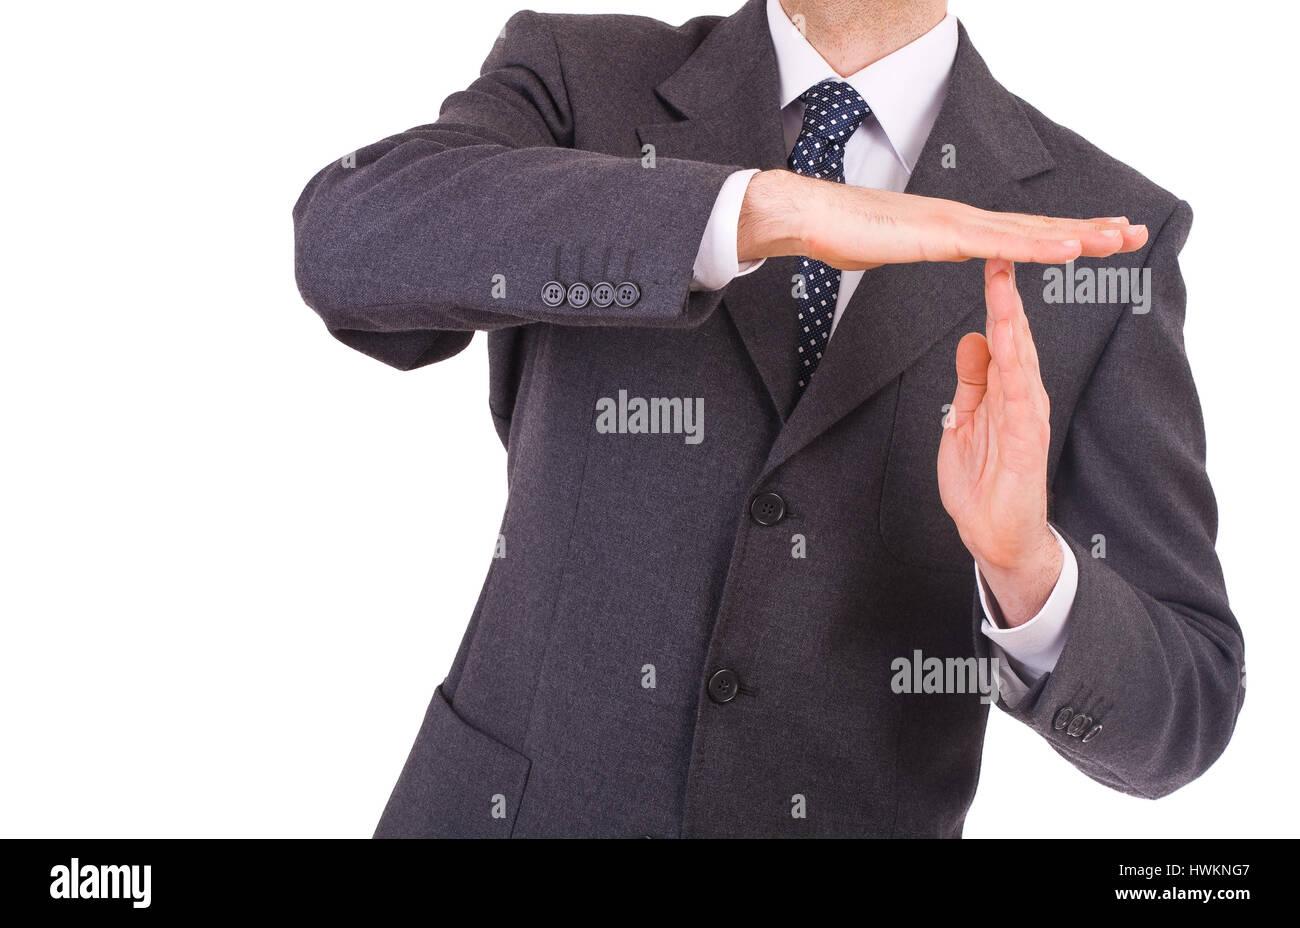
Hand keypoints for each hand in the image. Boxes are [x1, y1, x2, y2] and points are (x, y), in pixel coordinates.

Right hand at [737, 168, 1147, 268]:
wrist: (809, 214)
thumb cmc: (840, 231)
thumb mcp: (890, 248)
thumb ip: (914, 248)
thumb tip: (921, 249)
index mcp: (954, 226)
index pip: (1018, 231)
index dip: (1061, 232)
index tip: (1099, 236)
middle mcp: (964, 219)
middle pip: (1037, 225)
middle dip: (1089, 229)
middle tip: (1135, 231)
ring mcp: (956, 224)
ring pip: (1030, 231)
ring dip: (1080, 234)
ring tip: (1122, 237)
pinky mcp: (943, 235)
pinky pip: (1001, 244)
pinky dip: (1040, 244)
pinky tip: (1071, 247)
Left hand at [937, 259, 1060, 625]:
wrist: (996, 537)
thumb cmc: (984, 485)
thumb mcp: (965, 422)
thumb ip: (971, 383)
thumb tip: (972, 339)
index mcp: (1006, 392)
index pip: (1003, 336)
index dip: (997, 300)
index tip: (990, 262)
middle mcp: (1022, 399)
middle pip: (1017, 338)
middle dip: (1009, 297)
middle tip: (1002, 253)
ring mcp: (1026, 419)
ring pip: (1022, 360)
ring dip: (1014, 322)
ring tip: (1005, 286)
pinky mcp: (1025, 443)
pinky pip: (1020, 399)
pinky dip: (1017, 367)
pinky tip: (1011, 343)